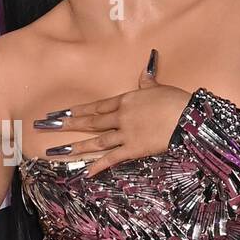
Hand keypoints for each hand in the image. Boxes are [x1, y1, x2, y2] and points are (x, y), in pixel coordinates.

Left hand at [34, 49, 192, 176]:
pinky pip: (112, 158)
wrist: (188, 117)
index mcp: (126, 99)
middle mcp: (121, 115)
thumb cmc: (176, 100)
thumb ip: (148, 81)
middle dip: (70, 125)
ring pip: (97, 140)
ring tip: (60, 150)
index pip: (97, 106)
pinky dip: (98, 165)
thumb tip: (146, 68)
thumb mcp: (159, 88)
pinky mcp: (133, 148)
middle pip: (91, 121)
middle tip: (50, 127)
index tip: (63, 113)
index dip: (79, 110)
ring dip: (78, 146)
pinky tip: (86, 171)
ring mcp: (126, 133)